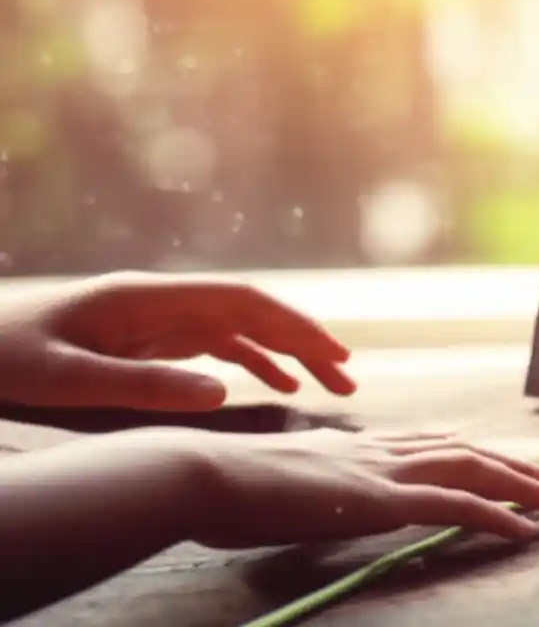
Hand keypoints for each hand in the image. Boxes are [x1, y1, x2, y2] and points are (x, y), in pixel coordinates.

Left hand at [0, 271, 355, 411]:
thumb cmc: (5, 360)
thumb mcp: (65, 380)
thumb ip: (143, 385)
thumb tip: (226, 393)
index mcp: (147, 299)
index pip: (241, 301)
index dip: (295, 324)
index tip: (335, 354)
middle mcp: (161, 303)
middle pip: (252, 313)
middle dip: (305, 340)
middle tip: (349, 377)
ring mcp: (157, 320)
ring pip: (241, 330)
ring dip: (287, 353)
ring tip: (330, 385)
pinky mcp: (149, 340)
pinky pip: (216, 346)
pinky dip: (253, 362)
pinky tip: (278, 385)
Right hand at [0, 426, 538, 614]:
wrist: (200, 474)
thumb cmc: (220, 487)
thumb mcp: (274, 484)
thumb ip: (306, 487)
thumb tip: (311, 498)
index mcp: (352, 446)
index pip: (426, 444)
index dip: (468, 452)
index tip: (496, 461)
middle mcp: (376, 450)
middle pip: (460, 450)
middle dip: (508, 464)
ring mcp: (381, 471)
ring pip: (470, 470)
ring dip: (518, 485)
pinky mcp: (380, 500)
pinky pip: (455, 507)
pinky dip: (496, 515)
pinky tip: (524, 528)